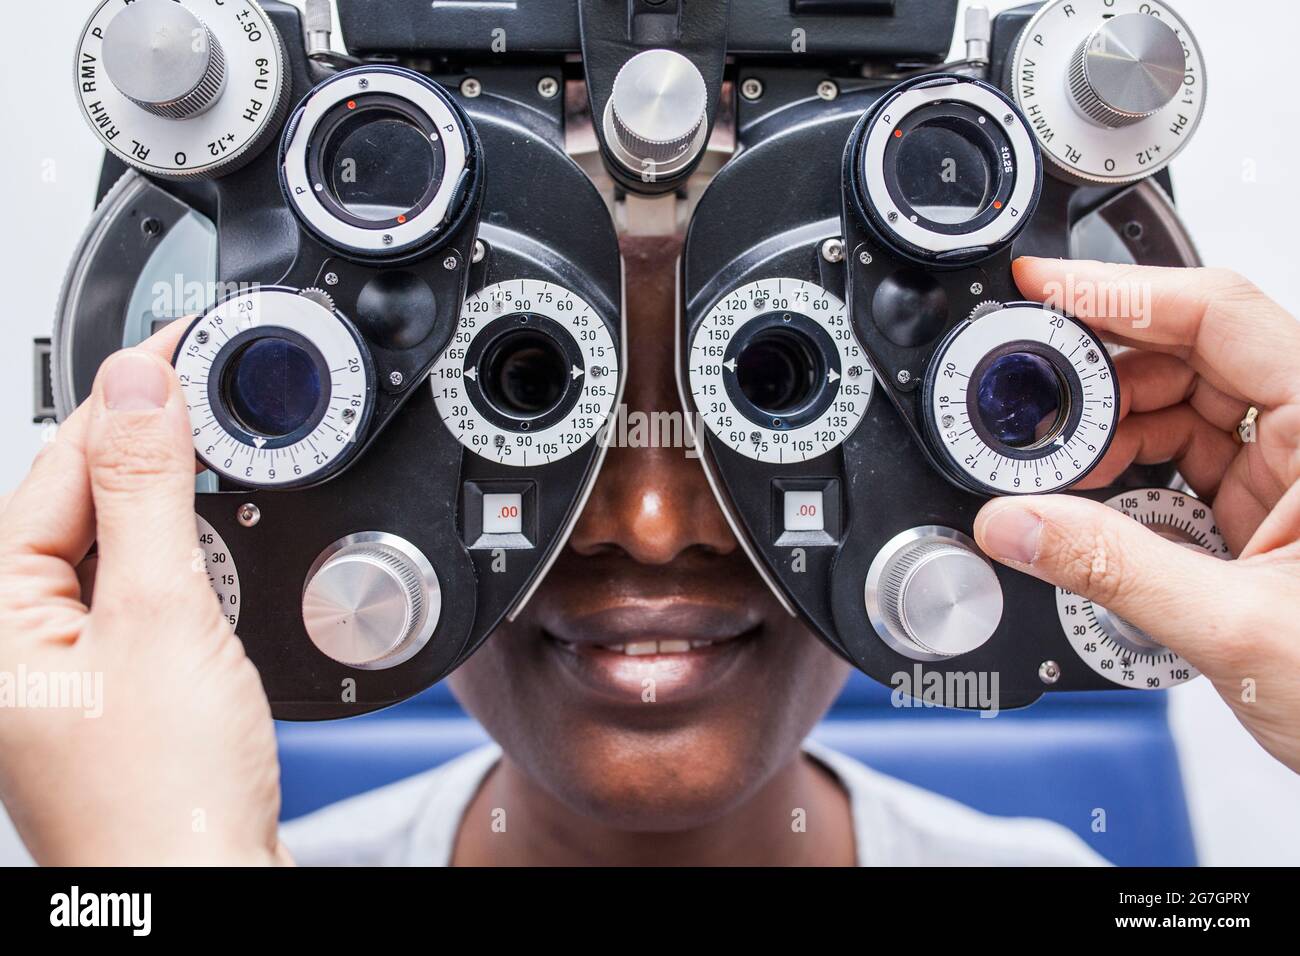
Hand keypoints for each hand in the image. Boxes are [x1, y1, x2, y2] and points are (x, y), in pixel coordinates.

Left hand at [0, 325, 286, 864]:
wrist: (205, 886)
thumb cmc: (163, 800)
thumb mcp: (161, 615)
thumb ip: (148, 490)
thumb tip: (136, 387)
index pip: (58, 467)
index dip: (126, 397)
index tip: (176, 344)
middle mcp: (14, 639)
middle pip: (78, 499)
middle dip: (146, 440)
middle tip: (209, 384)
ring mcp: (59, 664)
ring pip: (110, 543)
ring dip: (166, 497)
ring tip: (213, 453)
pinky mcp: (109, 683)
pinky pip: (133, 590)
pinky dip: (177, 557)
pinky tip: (206, 547)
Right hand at [974, 258, 1299, 772]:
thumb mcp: (1236, 630)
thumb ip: (1111, 570)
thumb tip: (1014, 524)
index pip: (1219, 315)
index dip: (1121, 291)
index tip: (1042, 287)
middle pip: (1189, 353)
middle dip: (1100, 374)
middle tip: (1029, 395)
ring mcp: (1291, 470)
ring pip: (1180, 405)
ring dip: (1109, 431)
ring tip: (1056, 468)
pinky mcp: (1265, 509)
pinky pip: (1182, 460)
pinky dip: (1127, 473)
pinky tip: (1091, 498)